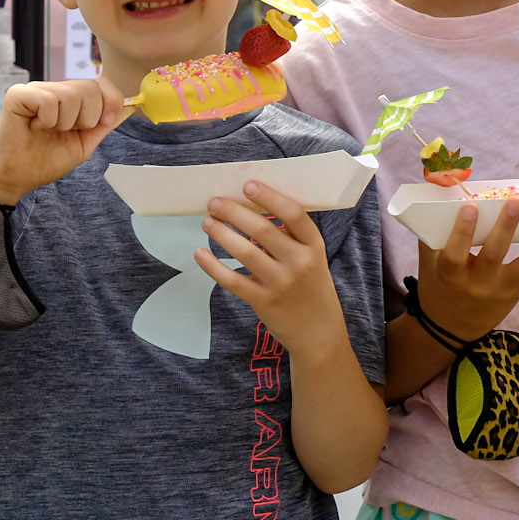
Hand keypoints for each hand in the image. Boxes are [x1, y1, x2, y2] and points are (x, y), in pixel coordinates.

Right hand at [0, 79, 122, 204]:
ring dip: (64, 123)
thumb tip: (129, 107)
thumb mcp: (83, 144)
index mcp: (68, 97)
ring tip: (47, 132)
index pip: (100, 82)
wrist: (15, 178)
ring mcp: (34, 89)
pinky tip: (34, 128)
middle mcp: (51, 88)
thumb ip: (103, 125)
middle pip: (89, 87)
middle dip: (86, 118)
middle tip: (64, 132)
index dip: (110, 100)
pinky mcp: (18, 95)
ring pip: (71, 94)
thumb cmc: (43, 162)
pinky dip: (47, 121)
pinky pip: (49, 100)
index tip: (103, 122)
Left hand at [196, 182, 344, 354]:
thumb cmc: (311, 289)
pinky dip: (212, 266)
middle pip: (263, 229)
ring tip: (207, 222)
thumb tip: (253, 208)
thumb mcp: (313, 259)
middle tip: (214, 202)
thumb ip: (291, 238)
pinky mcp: (263, 301)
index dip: (270, 197)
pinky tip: (199, 254)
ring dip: (221, 233)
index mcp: (314, 246)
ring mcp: (281, 283)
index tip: (247, 185)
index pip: (294, 214)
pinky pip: (232, 280)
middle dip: (234, 212)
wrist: (319, 334)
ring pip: (244, 252)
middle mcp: (300, 263)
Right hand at [415, 198, 518, 341]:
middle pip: (494, 257)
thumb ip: (435, 235)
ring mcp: (503, 289)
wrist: (451, 328)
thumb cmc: (438, 286)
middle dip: (506, 230)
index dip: (463, 232)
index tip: (470, 208)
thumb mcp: (428, 264)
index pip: (456, 255)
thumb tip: (445, 197)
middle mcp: (479, 285)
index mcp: (451, 276)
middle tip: (517, 203)